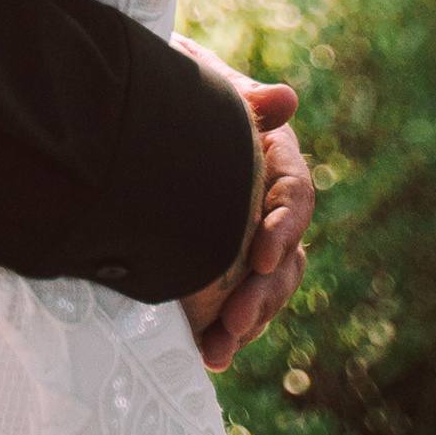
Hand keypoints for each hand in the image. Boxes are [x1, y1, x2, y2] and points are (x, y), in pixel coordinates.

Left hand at [177, 55, 313, 371]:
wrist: (140, 96)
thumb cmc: (180, 82)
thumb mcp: (208, 83)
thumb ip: (245, 98)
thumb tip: (286, 99)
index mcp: (274, 157)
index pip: (296, 196)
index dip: (283, 229)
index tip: (260, 257)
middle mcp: (267, 201)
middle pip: (286, 256)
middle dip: (263, 293)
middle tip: (234, 320)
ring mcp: (245, 234)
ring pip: (265, 286)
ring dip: (249, 321)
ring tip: (220, 348)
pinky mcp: (218, 260)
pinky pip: (235, 300)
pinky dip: (226, 328)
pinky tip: (210, 353)